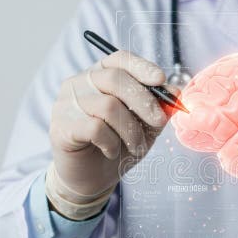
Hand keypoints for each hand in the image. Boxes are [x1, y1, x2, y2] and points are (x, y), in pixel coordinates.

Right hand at [48, 51, 173, 217]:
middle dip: (144, 102)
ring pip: (108, 105)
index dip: (142, 67)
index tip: (161, 79)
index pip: (120, 59)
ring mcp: (67, 103)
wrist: (92, 178)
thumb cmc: (119, 145)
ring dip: (130, 130)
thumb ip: (159, 108)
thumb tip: (176, 92)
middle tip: (159, 122)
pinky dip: (111, 143)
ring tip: (136, 147)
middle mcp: (80, 83)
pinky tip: (111, 152)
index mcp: (101, 75)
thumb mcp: (145, 125)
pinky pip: (94, 127)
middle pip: (116, 79)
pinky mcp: (60, 126)